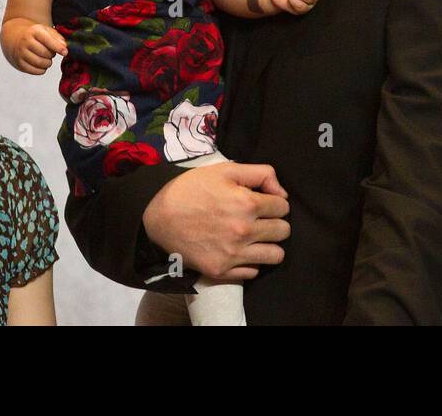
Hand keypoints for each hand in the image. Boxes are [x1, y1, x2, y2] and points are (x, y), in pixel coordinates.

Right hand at [13, 23, 67, 73]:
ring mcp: (21, 53)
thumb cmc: (35, 35)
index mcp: (34, 31)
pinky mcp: (19, 63)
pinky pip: (36, 71)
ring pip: (40, 63)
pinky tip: (41, 63)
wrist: (17, 38)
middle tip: (50, 52)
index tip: (65, 52)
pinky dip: (42, 69)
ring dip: (48, 63)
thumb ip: (57, 37)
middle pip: (45, 53)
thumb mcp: (46, 30)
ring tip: (46, 58)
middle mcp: (26, 42)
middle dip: (52, 54)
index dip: (57, 47)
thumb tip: (64, 46)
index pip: (47, 40)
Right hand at [143, 162, 290, 281]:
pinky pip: (253, 272)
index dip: (275, 202)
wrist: (157, 217)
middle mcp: (244, 231)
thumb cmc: (191, 189)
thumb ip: (261, 174)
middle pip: (283, 232)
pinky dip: (250, 262)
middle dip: (275, 222)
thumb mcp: (225, 170)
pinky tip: (239, 250)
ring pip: (275, 256)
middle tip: (260, 219)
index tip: (263, 202)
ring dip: (269, 245)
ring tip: (256, 238)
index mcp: (247, 204)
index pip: (283, 208)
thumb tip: (283, 194)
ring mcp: (233, 254)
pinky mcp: (221, 271)